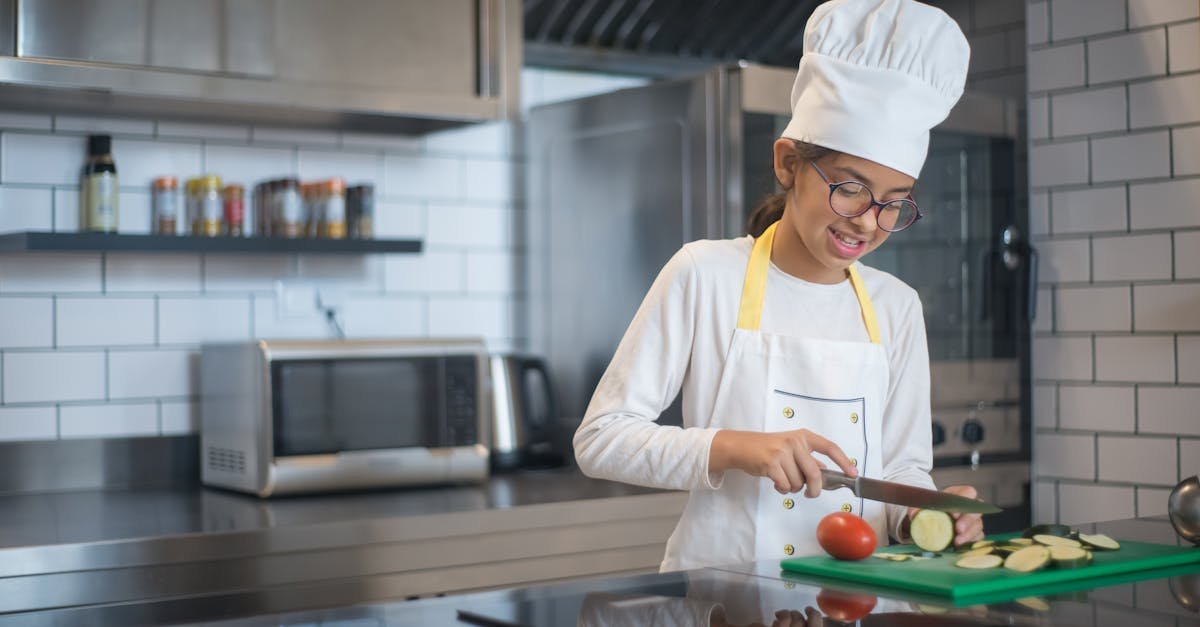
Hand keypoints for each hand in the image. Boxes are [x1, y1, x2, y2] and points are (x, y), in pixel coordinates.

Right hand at [709, 429, 857, 496]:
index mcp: (803, 436)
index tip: (852, 473)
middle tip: (810, 493)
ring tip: (783, 480)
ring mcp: (782, 451)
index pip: (829, 447)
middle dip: (815, 488)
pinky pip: (785, 485)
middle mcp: (795, 441)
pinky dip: (782, 489)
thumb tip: (825, 471)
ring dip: (793, 488)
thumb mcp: (790, 448)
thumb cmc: (767, 449)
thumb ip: (807, 458)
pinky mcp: (771, 463)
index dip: (843, 461)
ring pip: (798, 482)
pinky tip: (776, 483)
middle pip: (815, 472)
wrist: (741, 447)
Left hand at [904, 484, 985, 545]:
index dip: (964, 501)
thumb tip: (914, 514)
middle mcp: (968, 506)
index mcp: (957, 494)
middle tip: (958, 529)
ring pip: (978, 525)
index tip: (953, 513)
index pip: (968, 492)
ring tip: (957, 541)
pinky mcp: (972, 532)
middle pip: (976, 510)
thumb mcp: (920, 506)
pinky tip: (961, 545)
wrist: (929, 519)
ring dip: (969, 533)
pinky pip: (978, 536)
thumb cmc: (928, 509)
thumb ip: (916, 508)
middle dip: (968, 520)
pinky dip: (970, 541)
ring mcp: (972, 520)